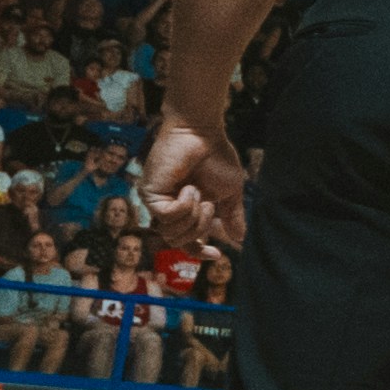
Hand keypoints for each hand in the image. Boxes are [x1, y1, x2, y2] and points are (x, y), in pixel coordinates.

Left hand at [140, 116, 248, 253]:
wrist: (203, 134)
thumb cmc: (216, 157)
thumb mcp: (230, 193)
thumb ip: (232, 216)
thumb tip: (240, 239)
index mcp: (187, 211)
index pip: (187, 243)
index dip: (200, 252)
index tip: (218, 255)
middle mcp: (169, 209)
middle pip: (178, 242)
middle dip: (199, 227)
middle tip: (209, 205)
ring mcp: (157, 202)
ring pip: (171, 233)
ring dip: (192, 215)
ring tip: (198, 192)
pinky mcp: (149, 194)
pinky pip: (166, 216)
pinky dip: (183, 205)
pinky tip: (189, 188)